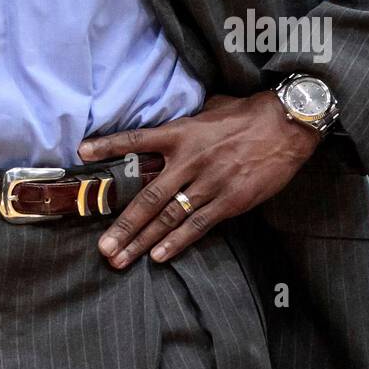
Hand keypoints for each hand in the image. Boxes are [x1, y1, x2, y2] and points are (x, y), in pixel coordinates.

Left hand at [78, 92, 319, 268]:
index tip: (83, 153)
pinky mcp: (229, 201)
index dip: (109, 146)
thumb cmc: (247, 114)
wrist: (286, 125)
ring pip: (169, 217)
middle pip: (148, 196)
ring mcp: (209, 183)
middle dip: (123, 225)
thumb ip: (186, 123)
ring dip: (143, 241)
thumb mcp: (209, 110)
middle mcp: (189, 160)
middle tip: (103, 247)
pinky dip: (177, 242)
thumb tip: (171, 129)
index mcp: (181, 132)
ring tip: (122, 259)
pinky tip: (159, 256)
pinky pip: (198, 225)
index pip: (137, 139)